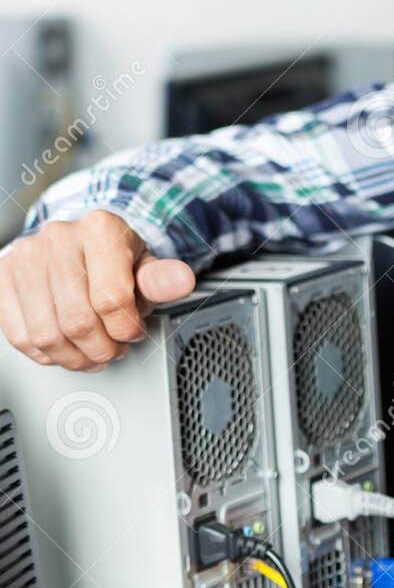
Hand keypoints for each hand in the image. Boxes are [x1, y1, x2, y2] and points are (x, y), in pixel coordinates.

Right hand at [0, 212, 194, 369]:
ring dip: (75, 358)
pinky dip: (46, 354)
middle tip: (113, 349)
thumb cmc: (114, 259)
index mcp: (101, 230)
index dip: (127, 330)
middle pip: (78, 323)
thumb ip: (161, 280)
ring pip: (47, 336)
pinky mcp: (3, 276)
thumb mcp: (144, 267)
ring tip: (91, 351)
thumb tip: (182, 280)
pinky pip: (20, 336)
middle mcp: (59, 238)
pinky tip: (64, 345)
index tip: (132, 331)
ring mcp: (26, 257)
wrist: (78, 243)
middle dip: (102, 350)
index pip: (112, 301)